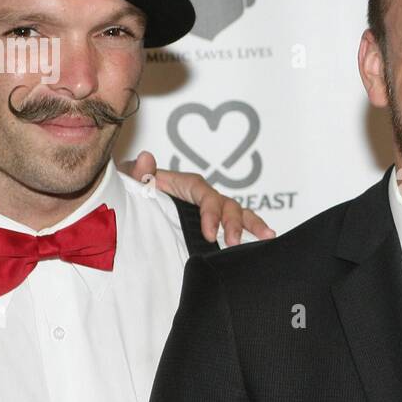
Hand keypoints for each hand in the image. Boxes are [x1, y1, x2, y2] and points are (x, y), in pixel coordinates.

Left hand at [121, 151, 277, 243]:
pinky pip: (237, 226)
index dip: (211, 213)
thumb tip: (146, 158)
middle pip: (228, 205)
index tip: (210, 233)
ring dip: (253, 224)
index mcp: (189, 185)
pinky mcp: (215, 225)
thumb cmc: (137, 189)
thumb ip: (139, 172)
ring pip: (239, 214)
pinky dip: (252, 232)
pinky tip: (265, 242)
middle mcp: (206, 196)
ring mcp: (213, 211)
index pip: (206, 196)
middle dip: (234, 223)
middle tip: (233, 243)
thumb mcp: (134, 180)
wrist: (136, 201)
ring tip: (268, 237)